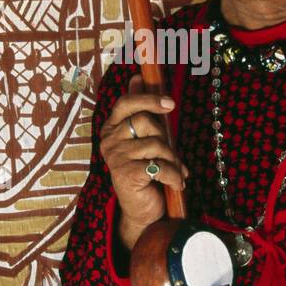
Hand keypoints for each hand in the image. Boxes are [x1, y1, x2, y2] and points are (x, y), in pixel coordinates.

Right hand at [100, 73, 189, 244]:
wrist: (142, 209)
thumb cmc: (145, 169)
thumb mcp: (145, 137)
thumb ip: (141, 110)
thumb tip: (137, 77)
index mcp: (111, 128)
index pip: (126, 103)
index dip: (148, 99)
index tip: (170, 103)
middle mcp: (109, 141)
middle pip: (145, 122)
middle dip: (166, 137)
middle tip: (171, 154)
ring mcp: (115, 158)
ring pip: (156, 144)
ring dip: (173, 160)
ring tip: (176, 172)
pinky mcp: (126, 175)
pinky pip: (159, 166)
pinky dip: (174, 175)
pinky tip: (177, 183)